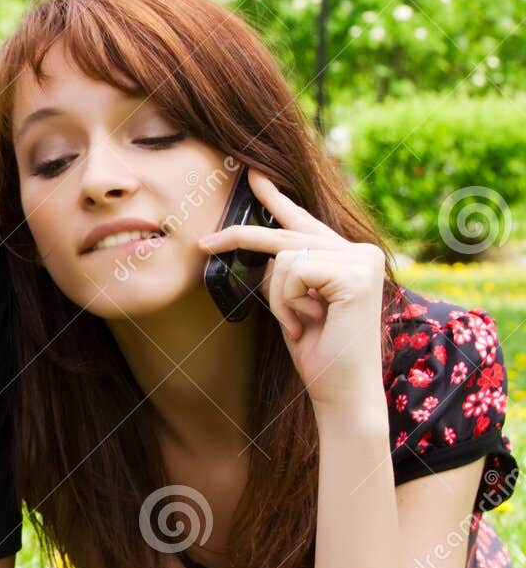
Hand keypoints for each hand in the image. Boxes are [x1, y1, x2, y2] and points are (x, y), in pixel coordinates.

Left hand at [197, 170, 387, 411]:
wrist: (341, 390)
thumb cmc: (316, 350)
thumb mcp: (290, 303)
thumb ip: (282, 271)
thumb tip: (255, 245)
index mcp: (348, 255)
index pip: (302, 220)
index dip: (275, 197)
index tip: (252, 176)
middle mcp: (361, 250)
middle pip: (284, 234)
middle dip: (241, 241)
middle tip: (204, 244)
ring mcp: (362, 259)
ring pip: (284, 255)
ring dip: (278, 298)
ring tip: (300, 325)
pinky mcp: (356, 273)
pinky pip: (293, 271)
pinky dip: (288, 302)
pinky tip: (308, 324)